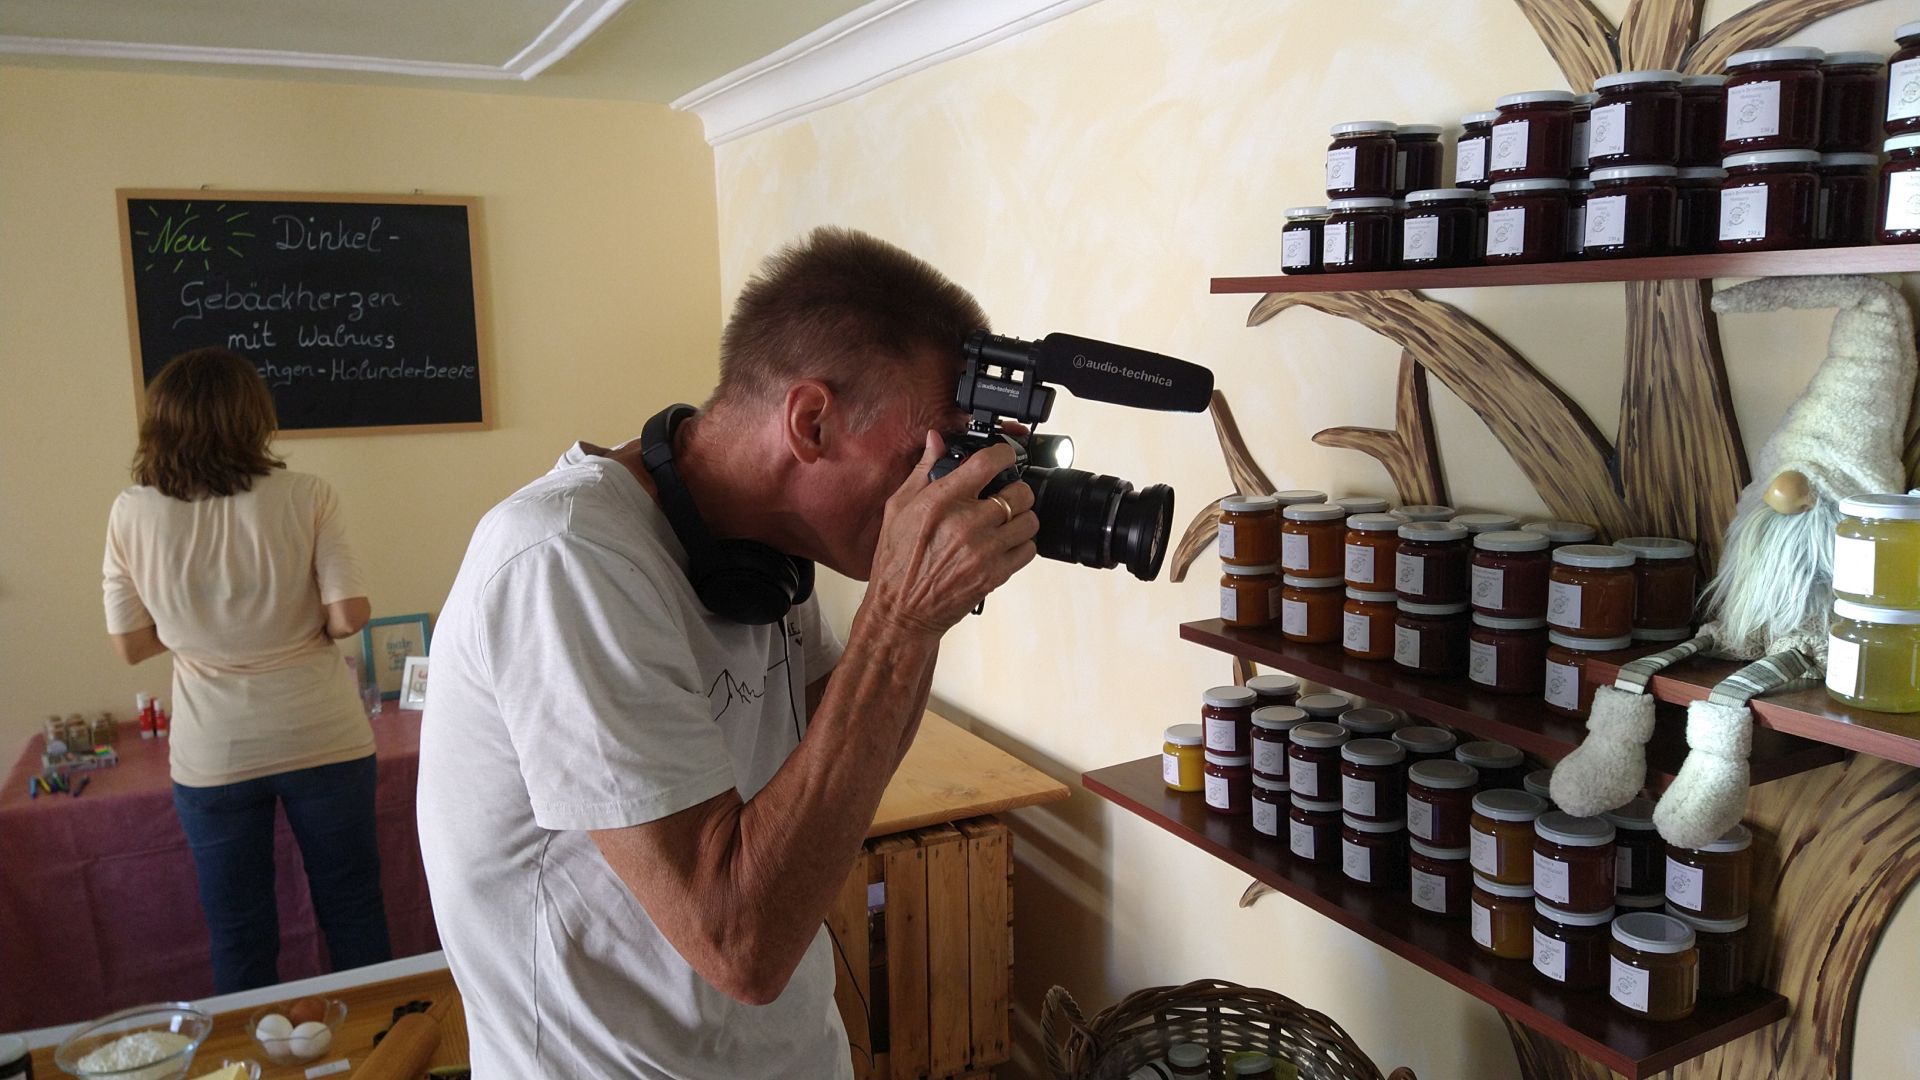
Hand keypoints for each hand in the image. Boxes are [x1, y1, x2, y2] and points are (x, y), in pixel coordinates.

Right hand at [862, 432, 1038, 636]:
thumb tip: (935, 441)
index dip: (1003, 455)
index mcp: (941, 501)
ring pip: (1029, 520)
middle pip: (1019, 492)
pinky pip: (1028, 549)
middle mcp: (965, 523)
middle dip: (1014, 490)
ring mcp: (984, 550)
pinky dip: (1021, 545)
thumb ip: (922, 470)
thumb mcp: (898, 508)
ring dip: (1021, 518)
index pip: (989, 462)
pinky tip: (1005, 544)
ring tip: (1006, 521)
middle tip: (1004, 495)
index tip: (1004, 458)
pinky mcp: (995, 574)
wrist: (902, 611)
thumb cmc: (897, 562)